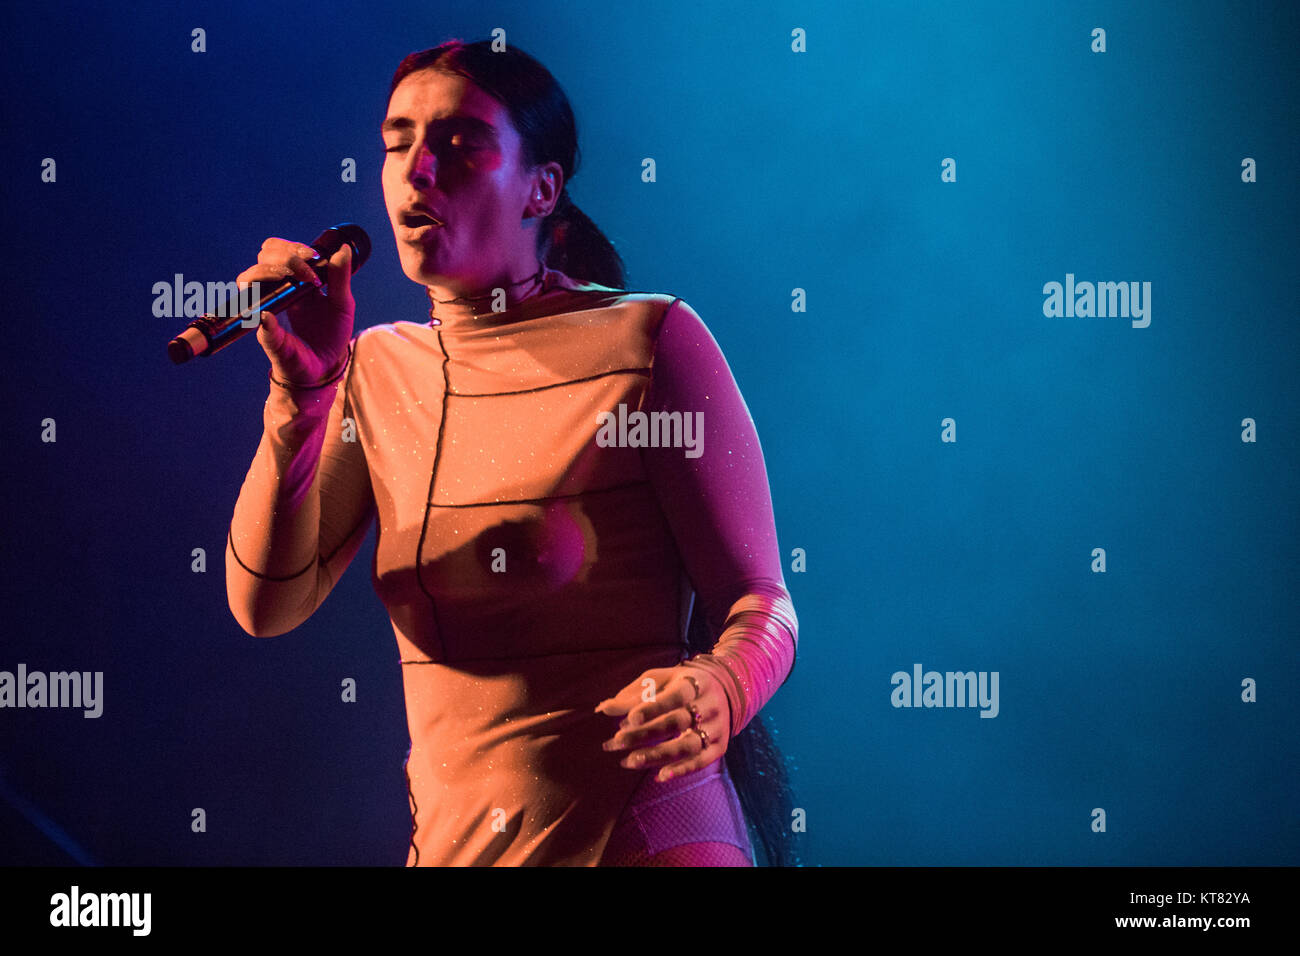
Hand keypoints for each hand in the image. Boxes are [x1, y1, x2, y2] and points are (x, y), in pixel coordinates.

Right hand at [237, 236, 354, 385]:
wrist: (324, 366)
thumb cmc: (331, 333)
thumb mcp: (342, 304)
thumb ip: (340, 277)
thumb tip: (343, 249)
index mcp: (294, 280)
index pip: (277, 249)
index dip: (292, 247)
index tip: (313, 258)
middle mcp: (277, 290)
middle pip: (262, 257)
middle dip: (284, 256)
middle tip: (307, 271)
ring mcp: (267, 308)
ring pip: (247, 278)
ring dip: (268, 272)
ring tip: (293, 279)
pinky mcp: (265, 332)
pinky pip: (253, 317)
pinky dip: (260, 313)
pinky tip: (270, 312)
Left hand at [593, 665, 730, 782]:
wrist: (726, 690)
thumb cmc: (681, 684)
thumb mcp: (660, 680)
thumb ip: (633, 694)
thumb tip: (603, 708)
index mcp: (694, 683)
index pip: (675, 696)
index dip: (654, 707)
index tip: (630, 719)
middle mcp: (709, 705)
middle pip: (677, 722)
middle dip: (645, 734)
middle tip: (616, 742)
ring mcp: (716, 727)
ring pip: (688, 746)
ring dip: (658, 756)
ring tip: (629, 762)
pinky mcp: (719, 746)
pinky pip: (701, 761)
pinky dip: (681, 770)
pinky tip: (659, 776)